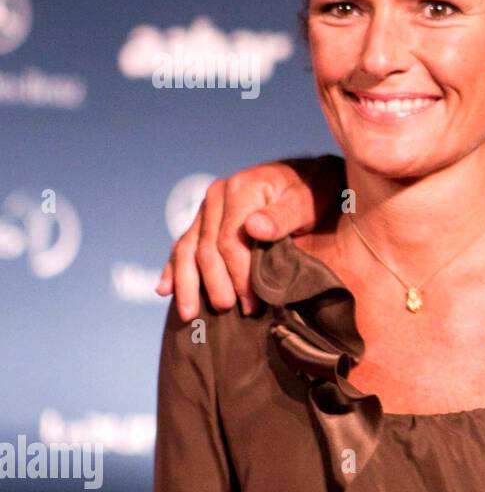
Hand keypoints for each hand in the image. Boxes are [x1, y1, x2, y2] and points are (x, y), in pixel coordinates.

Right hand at [157, 156, 342, 319]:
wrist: (308, 177)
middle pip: (206, 249)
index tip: (251, 303)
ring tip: (188, 313)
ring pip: (188, 249)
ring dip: (187, 283)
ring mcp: (208, 208)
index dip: (238, 276)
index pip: (229, 242)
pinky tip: (166, 289)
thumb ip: (282, 216)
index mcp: (240, 190)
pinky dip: (174, 268)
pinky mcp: (205, 219)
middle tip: (226, 311)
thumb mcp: (305, 202)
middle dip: (214, 284)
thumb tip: (254, 228)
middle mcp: (217, 196)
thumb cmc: (311, 192)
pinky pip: (184, 244)